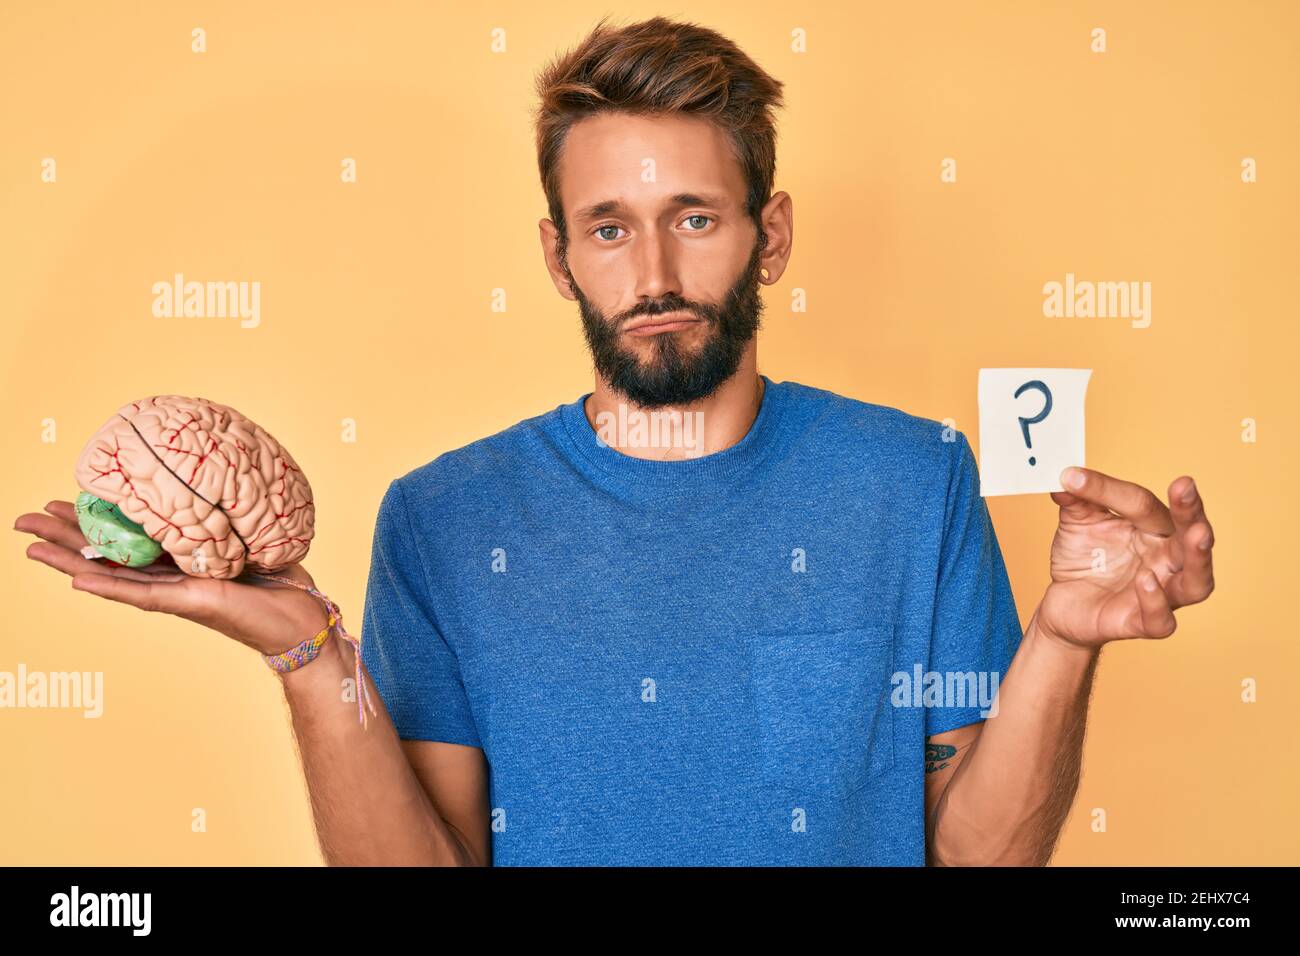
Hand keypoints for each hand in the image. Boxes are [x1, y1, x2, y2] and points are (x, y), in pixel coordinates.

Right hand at [14, 500, 329, 657]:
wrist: (302, 617)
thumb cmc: (281, 579)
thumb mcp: (247, 538)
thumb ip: (223, 519)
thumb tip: (214, 481)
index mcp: (180, 559)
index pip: (125, 538)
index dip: (91, 520)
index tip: (60, 500)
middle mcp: (169, 578)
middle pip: (105, 555)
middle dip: (64, 537)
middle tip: (26, 518)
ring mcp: (174, 594)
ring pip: (111, 576)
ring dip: (70, 562)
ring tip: (31, 548)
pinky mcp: (189, 604)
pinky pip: (142, 595)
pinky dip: (110, 587)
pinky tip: (79, 580)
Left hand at [1034, 467, 1214, 649]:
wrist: (1063, 604)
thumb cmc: (1084, 560)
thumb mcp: (1077, 524)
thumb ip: (1076, 500)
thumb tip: (1067, 475)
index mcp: (1154, 529)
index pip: (1143, 504)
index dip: (1107, 489)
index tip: (1072, 477)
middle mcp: (1166, 559)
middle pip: (1191, 536)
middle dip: (1191, 511)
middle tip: (1184, 486)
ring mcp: (1161, 593)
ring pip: (1197, 582)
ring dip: (1200, 558)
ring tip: (1196, 534)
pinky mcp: (1141, 622)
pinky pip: (1161, 620)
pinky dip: (1156, 601)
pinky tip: (1146, 580)